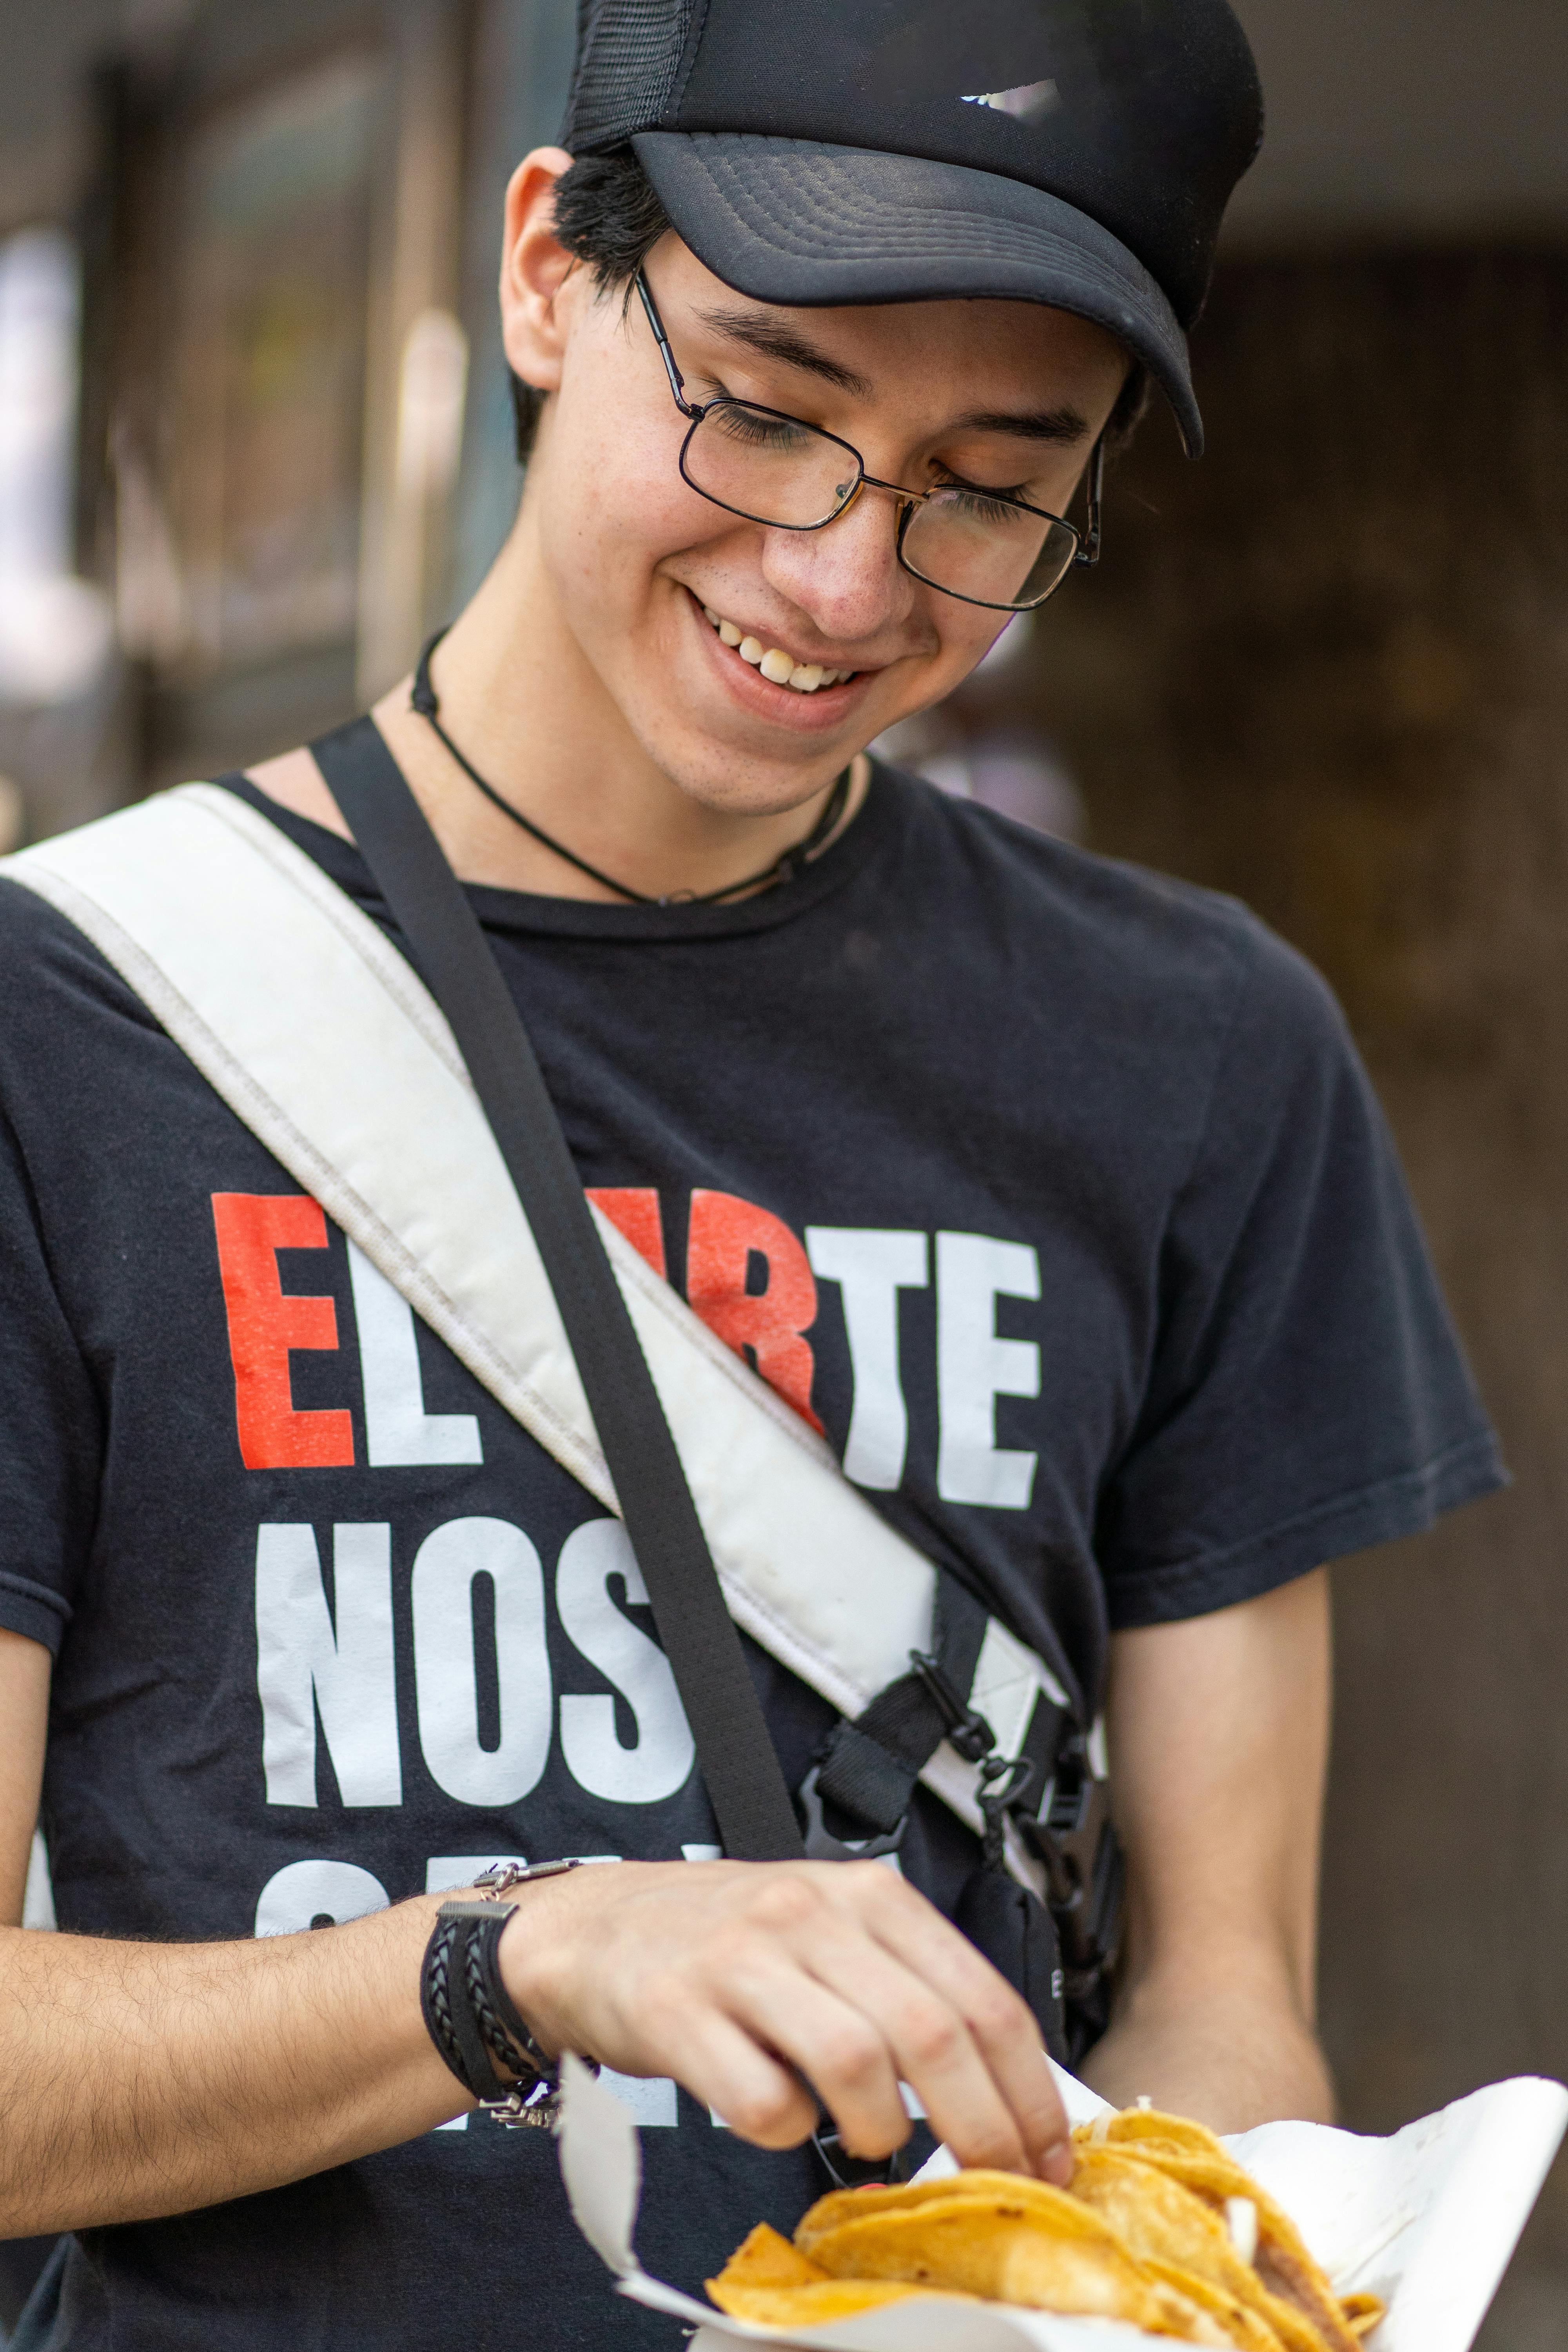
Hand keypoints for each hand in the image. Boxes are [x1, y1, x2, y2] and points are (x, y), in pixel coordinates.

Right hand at [498, 1857, 1071, 2180]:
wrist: (595, 1927)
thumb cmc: (730, 1942)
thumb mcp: (833, 1933)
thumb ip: (910, 1988)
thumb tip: (1004, 2090)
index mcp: (868, 1895)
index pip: (982, 1997)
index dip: (1028, 2089)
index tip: (1049, 2154)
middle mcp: (810, 1913)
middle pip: (930, 2034)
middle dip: (979, 2126)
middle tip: (991, 2181)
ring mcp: (742, 1959)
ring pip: (854, 2063)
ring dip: (879, 2130)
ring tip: (870, 2144)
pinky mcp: (679, 2011)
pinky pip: (761, 2098)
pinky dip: (786, 2130)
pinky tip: (782, 2117)